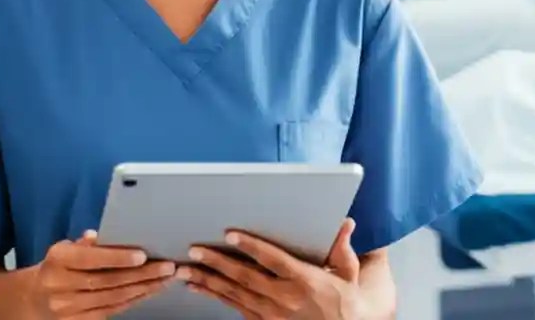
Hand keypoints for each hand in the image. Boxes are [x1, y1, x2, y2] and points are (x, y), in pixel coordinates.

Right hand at [29, 229, 176, 318]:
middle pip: (107, 281)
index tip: (143, 255)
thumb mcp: (66, 248)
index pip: (90, 259)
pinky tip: (150, 291)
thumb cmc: (59, 266)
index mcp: (57, 260)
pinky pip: (111, 310)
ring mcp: (68, 308)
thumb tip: (101, 235)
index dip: (117, 258)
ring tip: (165, 279)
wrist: (35, 298)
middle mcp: (60, 285)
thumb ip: (85, 244)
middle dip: (141, 274)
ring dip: (144, 288)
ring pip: (113, 298)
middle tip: (167, 267)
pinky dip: (134, 300)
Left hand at [180, 218, 363, 319]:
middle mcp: (285, 298)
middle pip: (245, 277)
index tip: (230, 235)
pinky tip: (199, 287)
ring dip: (208, 281)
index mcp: (305, 280)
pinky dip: (215, 296)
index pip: (272, 260)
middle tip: (196, 250)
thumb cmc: (343, 300)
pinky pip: (234, 307)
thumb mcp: (348, 272)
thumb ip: (342, 248)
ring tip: (186, 270)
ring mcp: (272, 314)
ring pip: (234, 294)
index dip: (250, 246)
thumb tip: (345, 223)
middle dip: (217, 262)